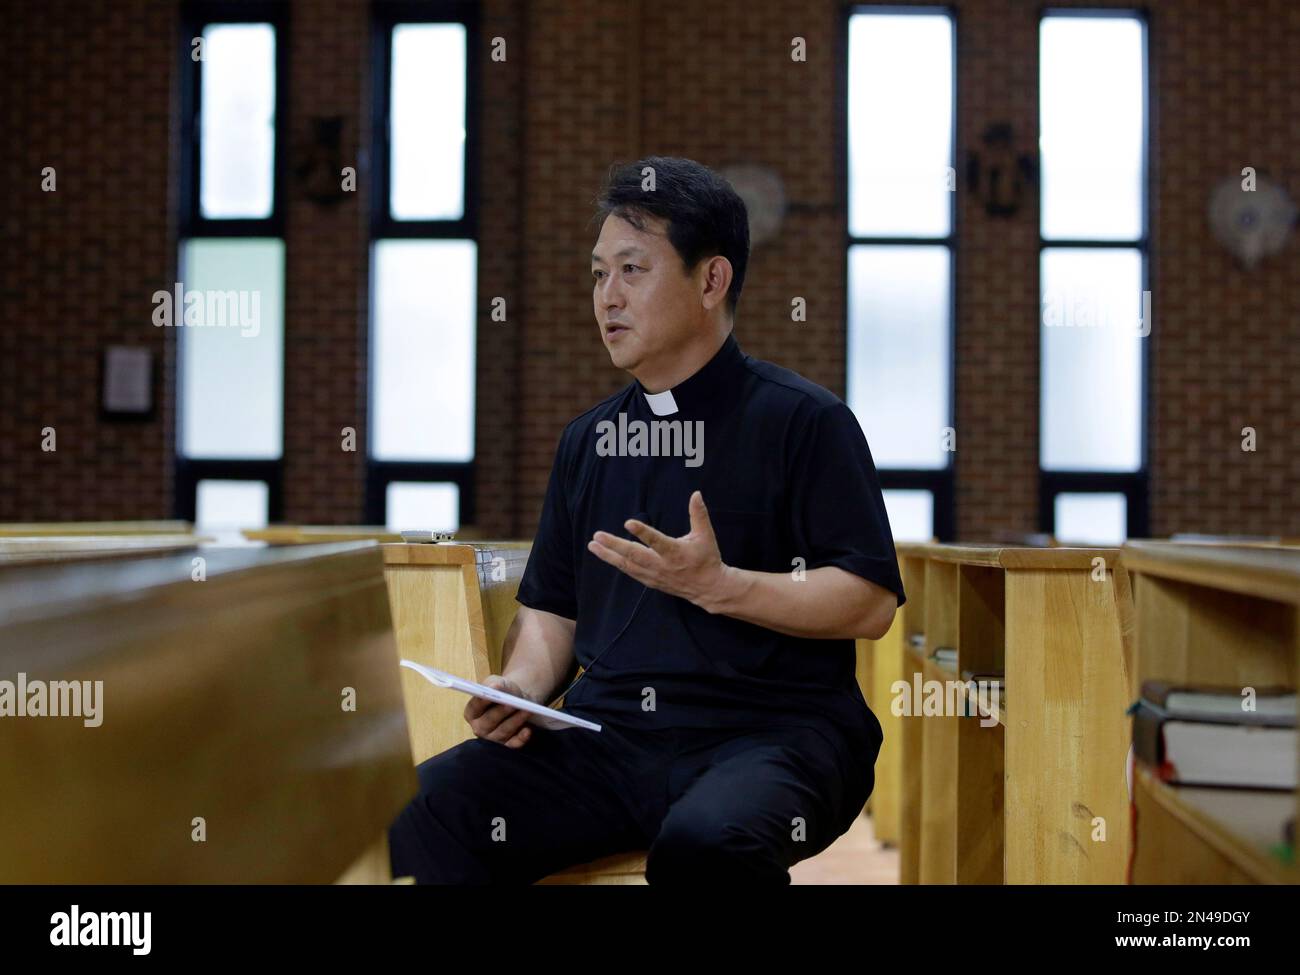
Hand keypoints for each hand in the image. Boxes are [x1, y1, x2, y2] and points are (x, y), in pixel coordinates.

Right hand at [464, 675, 535, 747]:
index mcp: (472, 713)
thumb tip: (495, 687)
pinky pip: (513, 744)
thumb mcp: (497, 683)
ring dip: (516, 721)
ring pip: (503, 732)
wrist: (519, 700)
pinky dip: (521, 738)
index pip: (474, 708)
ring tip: (527, 710)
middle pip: (488, 722)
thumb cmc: (504, 691)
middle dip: (501, 712)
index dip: (482, 701)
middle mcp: (479, 728)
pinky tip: (528, 730)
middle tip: (511, 704)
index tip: (491, 693)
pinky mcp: (506, 744)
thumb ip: (494, 684)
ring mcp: (492, 738)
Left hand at [587, 490, 733, 611]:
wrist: (708, 588)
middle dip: (614, 546)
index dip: (643, 532)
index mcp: (675, 552)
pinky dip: (617, 563)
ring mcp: (654, 575)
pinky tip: (605, 555)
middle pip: (634, 555)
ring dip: (609, 555)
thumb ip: (699, 514)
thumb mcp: (705, 535)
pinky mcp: (651, 581)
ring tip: (593, 545)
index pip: (657, 541)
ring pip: (627, 565)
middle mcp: (662, 565)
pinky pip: (630, 572)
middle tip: (597, 536)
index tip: (628, 523)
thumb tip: (696, 493)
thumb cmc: (706, 558)